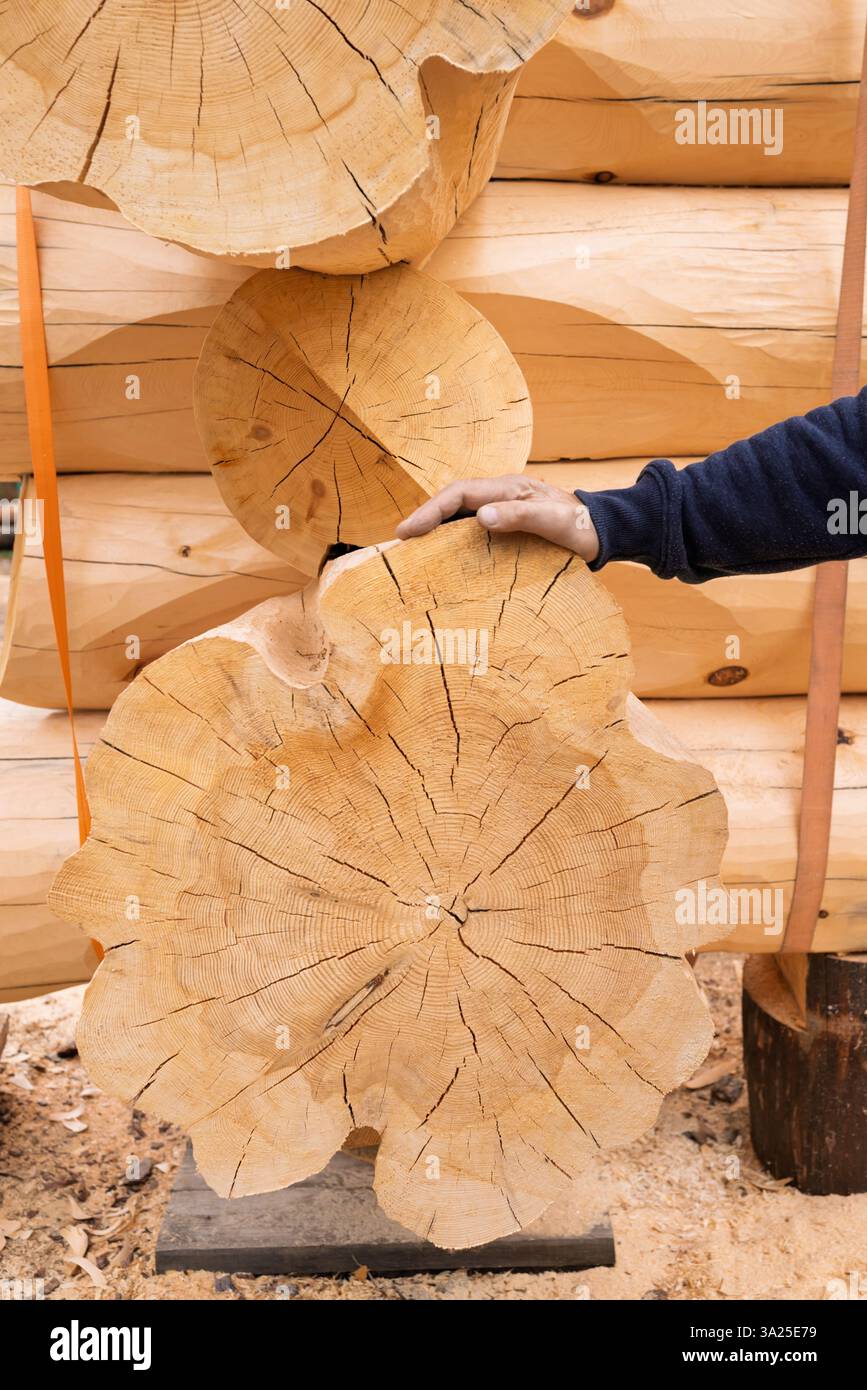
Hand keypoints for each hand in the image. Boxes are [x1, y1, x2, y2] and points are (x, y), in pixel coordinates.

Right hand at [396, 474, 599, 561]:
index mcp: (507, 488)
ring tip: (413, 553)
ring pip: (459, 517)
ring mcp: (502, 510)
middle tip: (400, 544)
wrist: (602, 532)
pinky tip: (443, 559)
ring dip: (436, 531)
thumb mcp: (555, 521)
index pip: (458, 494)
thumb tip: (480, 518)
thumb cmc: (581, 526)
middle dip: (424, 520)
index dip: (430, 511)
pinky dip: (453, 542)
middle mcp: (500, 496)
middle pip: (452, 503)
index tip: (407, 532)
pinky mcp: (506, 526)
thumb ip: (520, 516)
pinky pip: (472, 532)